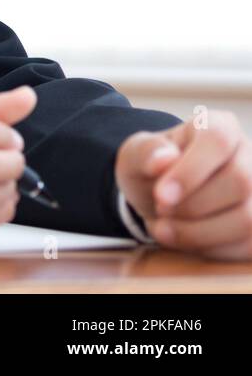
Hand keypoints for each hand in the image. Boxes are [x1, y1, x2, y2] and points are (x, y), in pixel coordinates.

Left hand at [116, 110, 251, 259]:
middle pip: (240, 182)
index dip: (191, 172)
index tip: (161, 196)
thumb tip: (164, 159)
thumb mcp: (136, 154)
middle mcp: (250, 155)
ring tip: (165, 229)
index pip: (218, 141)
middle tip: (160, 210)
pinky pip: (249, 246)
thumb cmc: (152, 168)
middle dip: (192, 206)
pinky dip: (211, 249)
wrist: (162, 197)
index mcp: (219, 126)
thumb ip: (146, 152)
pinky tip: (187, 240)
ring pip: (248, 219)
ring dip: (199, 233)